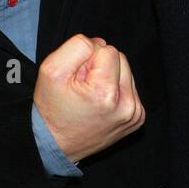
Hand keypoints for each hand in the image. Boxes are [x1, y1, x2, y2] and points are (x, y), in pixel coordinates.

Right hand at [33, 33, 144, 163]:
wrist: (55, 144)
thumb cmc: (52, 108)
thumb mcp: (51, 69)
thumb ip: (77, 46)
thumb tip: (100, 43)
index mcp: (106, 94)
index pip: (108, 50)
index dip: (88, 58)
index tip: (77, 77)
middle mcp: (126, 106)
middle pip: (121, 59)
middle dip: (100, 66)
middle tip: (82, 86)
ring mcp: (134, 114)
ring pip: (126, 72)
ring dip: (109, 77)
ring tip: (90, 95)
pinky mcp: (137, 118)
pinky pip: (129, 88)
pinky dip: (115, 90)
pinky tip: (100, 102)